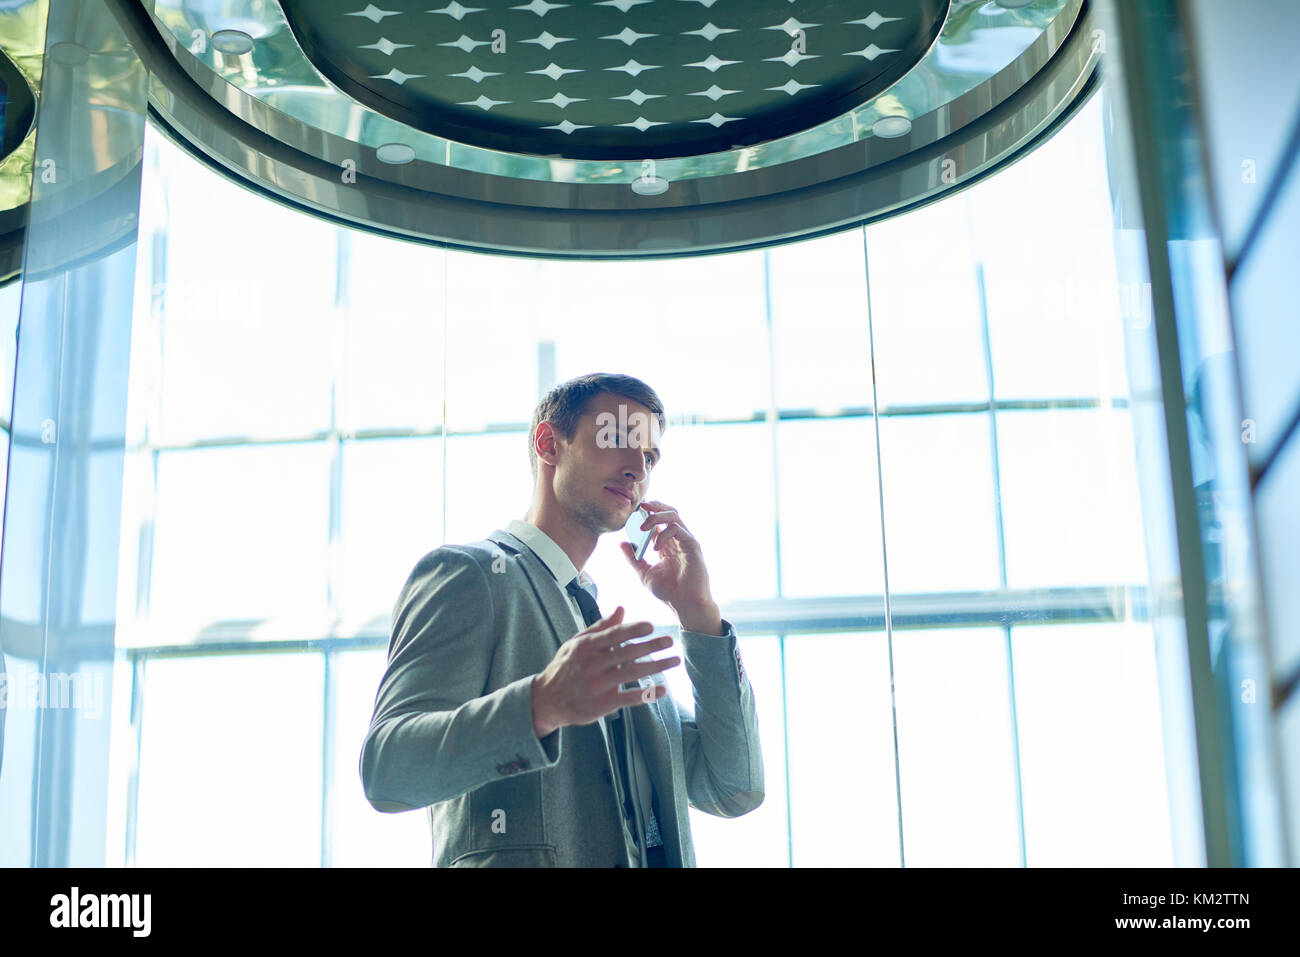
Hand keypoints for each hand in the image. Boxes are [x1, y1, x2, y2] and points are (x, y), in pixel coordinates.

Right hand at [531, 605, 679, 736]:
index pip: (613, 636)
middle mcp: (592, 665)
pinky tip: (663, 690)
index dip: (632, 630)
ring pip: (632, 674)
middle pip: (626, 653)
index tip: (650, 625)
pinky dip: (647, 694)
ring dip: (656, 667)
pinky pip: (629, 698)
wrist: (546, 700)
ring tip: (674, 660)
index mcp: (586, 647)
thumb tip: (621, 609)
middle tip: (670, 640)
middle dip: (650, 646)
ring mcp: (598, 685)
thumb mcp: (576, 644)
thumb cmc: (565, 667)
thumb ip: (600, 627)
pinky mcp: (603, 704)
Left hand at [620, 500, 717, 625]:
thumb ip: (633, 558)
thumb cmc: (669, 592)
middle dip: (653, 506)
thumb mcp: (644, 573)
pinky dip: (663, 535)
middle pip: (667, 512)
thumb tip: (621, 542)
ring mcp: (685, 541)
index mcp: (667, 544)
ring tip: (643, 526)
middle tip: (639, 508)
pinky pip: (677, 530)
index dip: (644, 515)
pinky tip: (655, 548)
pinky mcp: (692, 545)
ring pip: (673, 516)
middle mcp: (677, 540)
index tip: (631, 514)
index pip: (656, 521)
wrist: (686, 605)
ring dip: (656, 516)